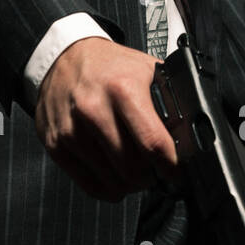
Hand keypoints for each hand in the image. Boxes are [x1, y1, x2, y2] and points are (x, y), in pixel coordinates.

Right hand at [34, 37, 178, 201]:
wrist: (65, 56)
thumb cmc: (110, 66)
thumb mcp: (146, 70)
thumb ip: (169, 99)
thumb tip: (189, 136)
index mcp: (122, 89)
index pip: (152, 143)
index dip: (170, 166)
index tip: (176, 173)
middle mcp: (93, 109)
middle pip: (132, 168)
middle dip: (150, 176)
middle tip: (154, 170)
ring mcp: (71, 128)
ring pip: (112, 180)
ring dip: (129, 183)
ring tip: (133, 170)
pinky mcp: (55, 143)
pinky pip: (89, 184)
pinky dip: (107, 188)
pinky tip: (113, 176)